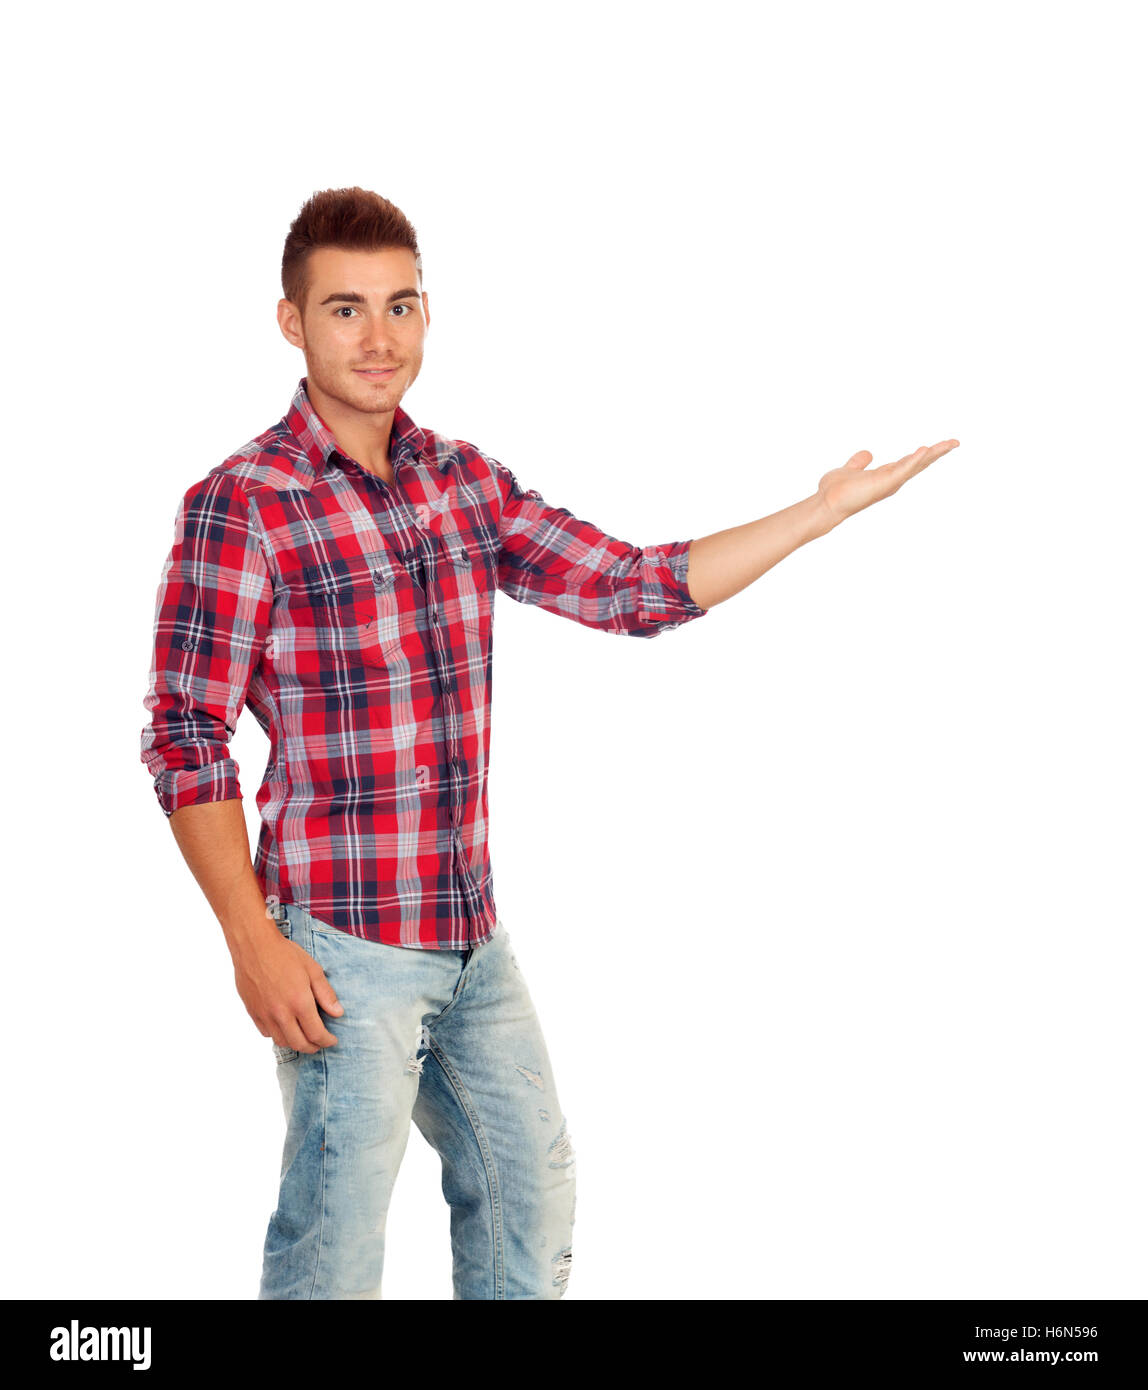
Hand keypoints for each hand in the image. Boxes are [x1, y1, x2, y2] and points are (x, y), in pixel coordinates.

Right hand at [232, 929, 343, 1051]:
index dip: (327, 1041)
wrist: (253, 946)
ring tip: (304, 1036)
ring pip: (281, 1042)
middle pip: (299, 1044)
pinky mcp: (253, 1012)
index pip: (316, 1034)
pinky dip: (278, 1035)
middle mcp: (281, 1013)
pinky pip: (266, 1033)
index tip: (332, 1040)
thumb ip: (326, 994)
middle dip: (313, 1047)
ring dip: (295, 1043)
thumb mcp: (313, 969)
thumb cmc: (284, 954)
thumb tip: (338, 1013)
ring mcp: (265, 1014)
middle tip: (320, 1043)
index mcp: (299, 1002)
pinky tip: (284, 1026)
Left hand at [817, 438, 959, 527]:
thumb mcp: (850, 470)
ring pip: (916, 465)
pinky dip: (915, 460)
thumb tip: (867, 453)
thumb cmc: (836, 491)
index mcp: (885, 476)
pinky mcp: (884, 483)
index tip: (938, 445)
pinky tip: (926, 449)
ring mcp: (889, 482)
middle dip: (938, 453)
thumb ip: (859, 462)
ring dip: (934, 454)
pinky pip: (903, 469)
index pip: (910, 462)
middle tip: (955, 442)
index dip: (924, 454)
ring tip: (951, 444)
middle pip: (919, 463)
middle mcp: (891, 480)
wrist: (826, 503)